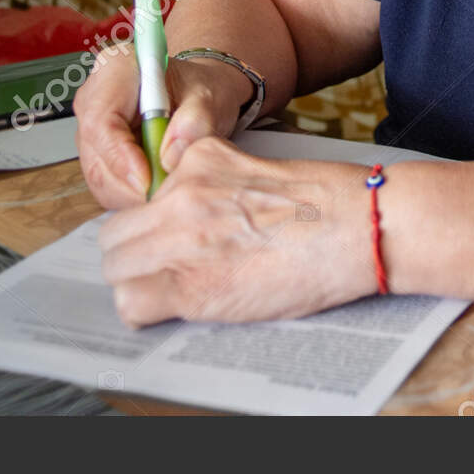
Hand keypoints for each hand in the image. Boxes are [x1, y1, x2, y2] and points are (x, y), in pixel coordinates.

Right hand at [75, 41, 253, 208]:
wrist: (195, 92)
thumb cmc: (198, 88)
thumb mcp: (208, 96)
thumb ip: (195, 120)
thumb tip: (171, 156)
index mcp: (115, 69)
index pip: (102, 122)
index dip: (120, 157)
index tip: (147, 181)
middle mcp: (94, 97)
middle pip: (95, 153)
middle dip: (128, 184)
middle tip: (163, 196)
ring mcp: (91, 126)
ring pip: (97, 174)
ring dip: (130, 193)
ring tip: (165, 192)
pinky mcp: (96, 150)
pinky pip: (104, 182)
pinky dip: (129, 194)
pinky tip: (155, 190)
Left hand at [99, 135, 376, 325]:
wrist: (357, 225)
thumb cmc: (325, 203)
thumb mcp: (256, 170)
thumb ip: (212, 184)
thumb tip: (187, 218)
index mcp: (198, 160)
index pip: (136, 197)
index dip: (146, 226)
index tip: (159, 240)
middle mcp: (181, 194)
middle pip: (115, 235)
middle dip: (134, 256)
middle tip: (166, 270)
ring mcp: (182, 238)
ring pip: (116, 270)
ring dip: (138, 284)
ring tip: (173, 292)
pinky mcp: (192, 285)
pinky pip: (133, 304)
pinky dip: (146, 313)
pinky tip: (177, 309)